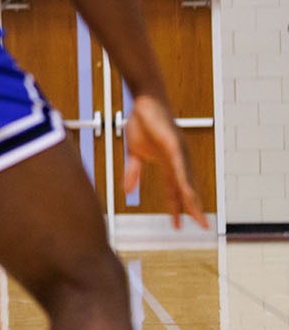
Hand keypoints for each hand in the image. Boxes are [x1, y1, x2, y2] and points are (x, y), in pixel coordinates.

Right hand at [122, 94, 207, 228]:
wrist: (145, 103)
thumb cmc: (143, 124)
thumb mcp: (134, 153)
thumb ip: (133, 172)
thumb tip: (126, 191)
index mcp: (169, 165)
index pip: (175, 191)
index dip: (176, 208)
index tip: (178, 225)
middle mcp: (178, 162)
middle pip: (187, 189)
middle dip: (194, 209)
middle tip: (202, 227)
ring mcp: (178, 154)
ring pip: (187, 181)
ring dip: (192, 199)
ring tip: (197, 214)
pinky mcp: (174, 144)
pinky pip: (179, 166)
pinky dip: (183, 179)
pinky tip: (186, 192)